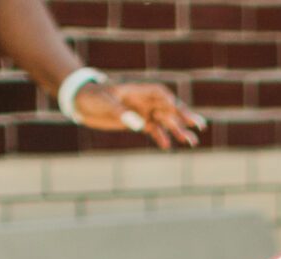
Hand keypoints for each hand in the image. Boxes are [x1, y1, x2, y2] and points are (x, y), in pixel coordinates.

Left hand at [71, 80, 203, 148]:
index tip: (179, 111)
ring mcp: (143, 112)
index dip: (171, 103)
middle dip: (184, 117)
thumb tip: (138, 124)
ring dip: (178, 130)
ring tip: (191, 142)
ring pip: (165, 121)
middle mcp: (144, 101)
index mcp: (138, 91)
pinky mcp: (138, 123)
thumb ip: (121, 113)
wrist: (80, 101)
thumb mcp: (104, 103)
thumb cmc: (91, 96)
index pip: (160, 94)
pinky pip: (155, 131)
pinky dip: (162, 138)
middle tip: (200, 125)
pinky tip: (168, 147)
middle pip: (169, 109)